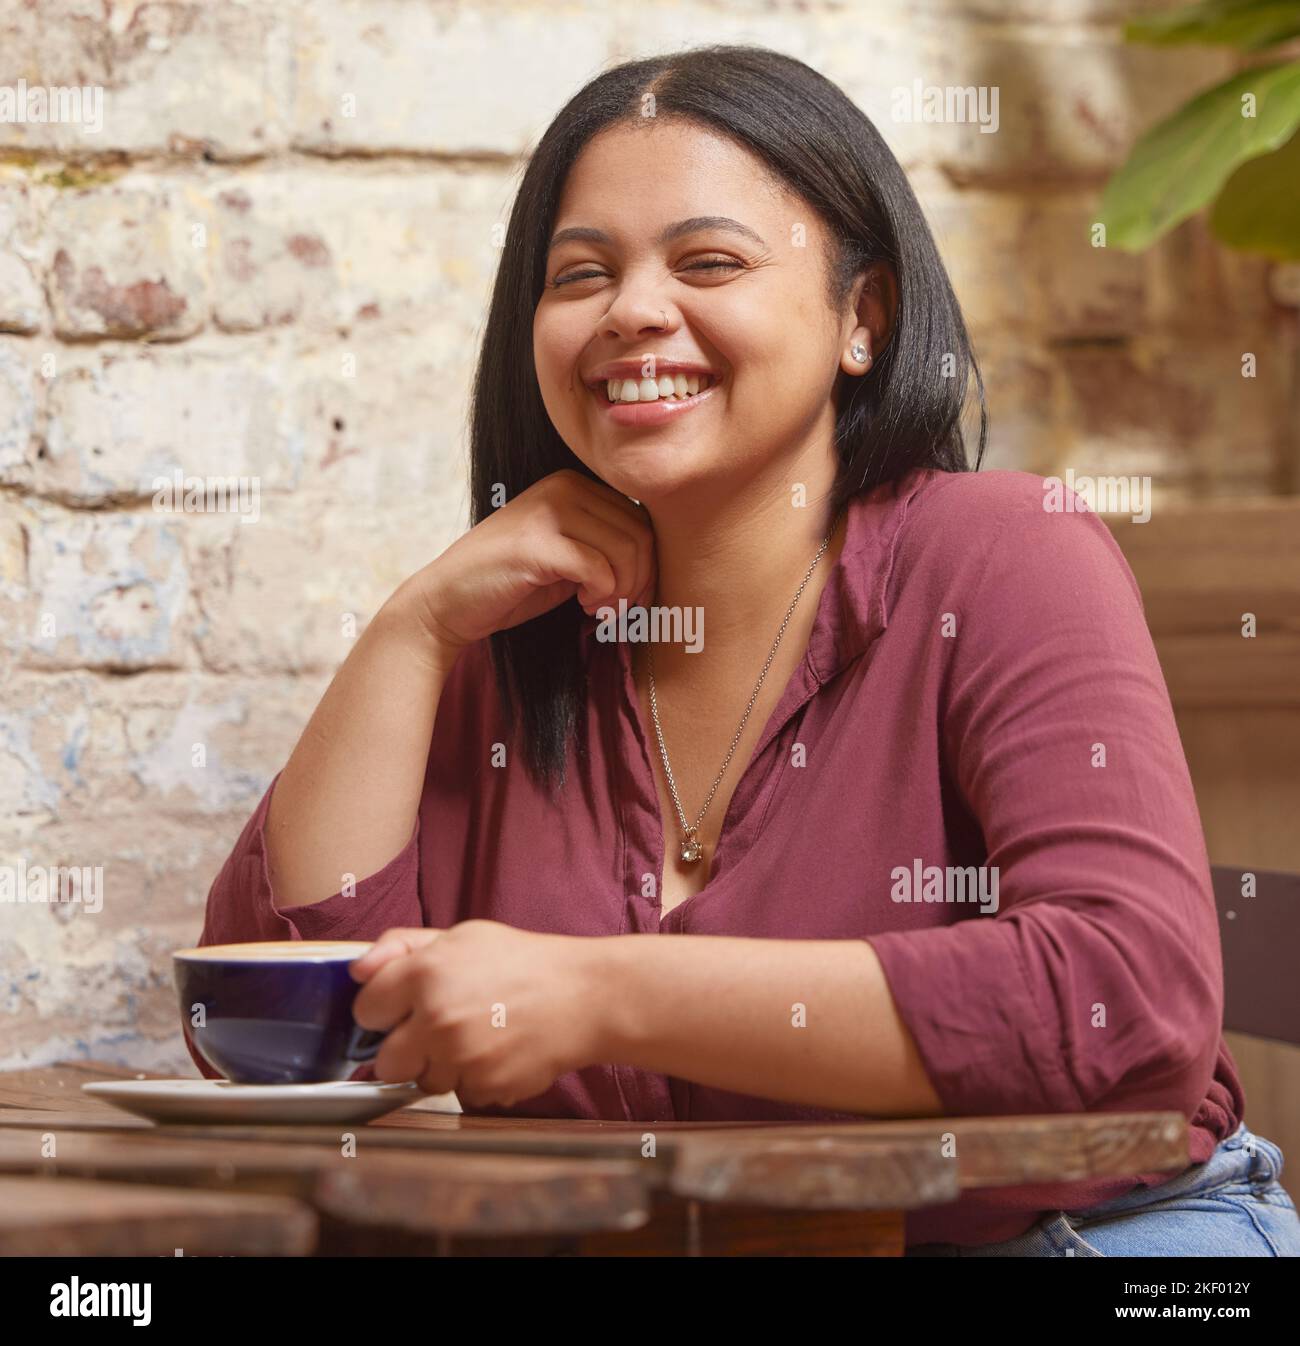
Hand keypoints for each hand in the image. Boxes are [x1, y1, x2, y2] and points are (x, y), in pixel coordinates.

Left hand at [348, 921, 606, 1106]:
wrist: (584, 997)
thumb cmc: (524, 962)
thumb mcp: (464, 936)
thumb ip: (403, 947)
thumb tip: (357, 968)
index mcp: (425, 973)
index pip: (365, 1009)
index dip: (384, 1008)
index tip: (402, 1007)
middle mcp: (436, 1017)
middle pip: (385, 1061)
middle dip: (405, 1049)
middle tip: (437, 1031)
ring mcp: (459, 1056)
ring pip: (423, 1082)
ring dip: (441, 1067)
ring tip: (477, 1039)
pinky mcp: (483, 1086)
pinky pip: (460, 1094)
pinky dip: (474, 1080)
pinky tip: (498, 1053)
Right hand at [388, 469, 655, 656]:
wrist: (447, 602)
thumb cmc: (513, 586)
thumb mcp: (569, 557)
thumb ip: (607, 547)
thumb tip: (660, 562)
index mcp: (574, 484)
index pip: (643, 518)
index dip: (649, 565)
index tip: (628, 597)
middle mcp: (563, 486)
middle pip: (642, 533)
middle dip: (640, 581)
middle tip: (617, 609)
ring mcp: (548, 511)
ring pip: (627, 550)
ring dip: (622, 591)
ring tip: (599, 609)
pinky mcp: (537, 543)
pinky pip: (600, 568)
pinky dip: (602, 596)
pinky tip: (584, 606)